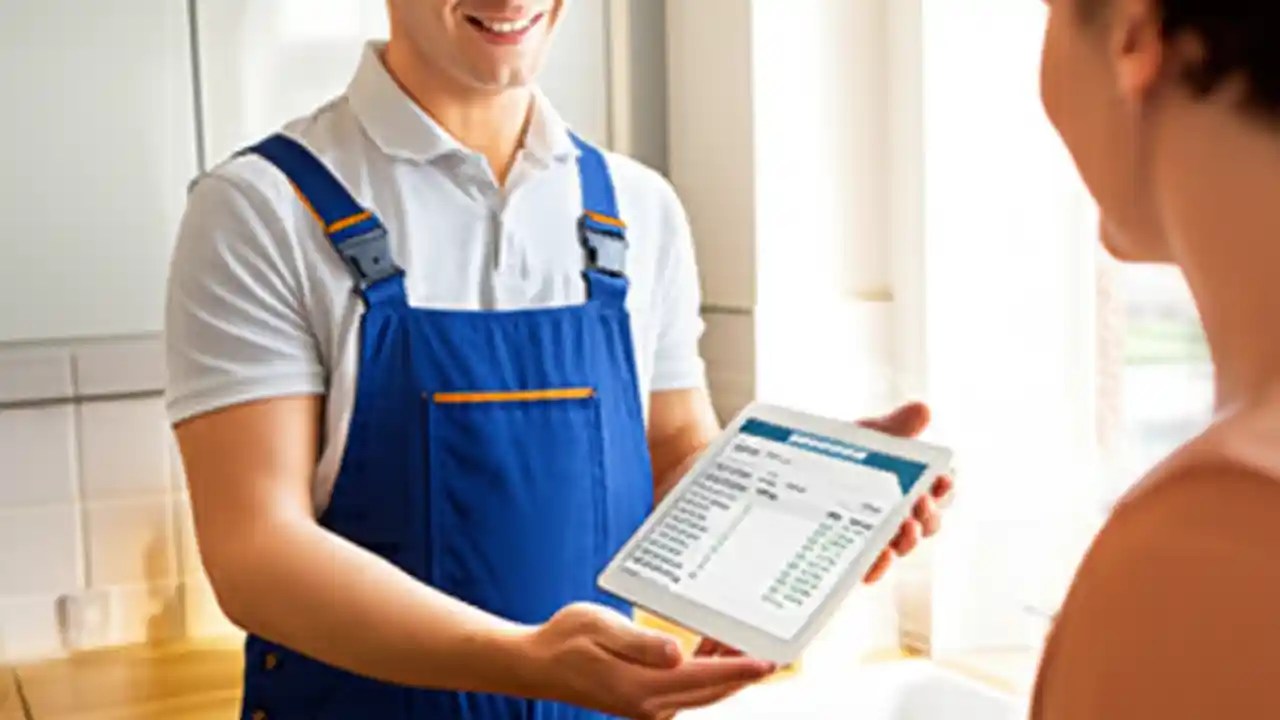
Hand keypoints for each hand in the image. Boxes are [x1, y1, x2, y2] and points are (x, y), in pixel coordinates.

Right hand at [521, 603, 774, 719]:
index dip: (739, 670)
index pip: (703, 679)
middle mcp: (648, 704)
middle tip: (773, 649)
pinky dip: (705, 672)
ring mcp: (647, 706)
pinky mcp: (643, 701)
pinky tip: (711, 647)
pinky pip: (686, 690)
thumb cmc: (564, 640)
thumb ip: (640, 641)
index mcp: (640, 687)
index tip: (768, 661)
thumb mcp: (600, 628)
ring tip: (743, 640)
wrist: (535, 665)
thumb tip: (677, 653)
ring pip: (700, 692)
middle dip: (742, 672)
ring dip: (724, 671)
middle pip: (710, 691)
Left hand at [857, 402, 953, 583]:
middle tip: (921, 503)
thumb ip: (896, 428)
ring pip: (904, 545)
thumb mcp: (867, 436)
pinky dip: (879, 565)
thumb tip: (923, 409)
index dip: (944, 487)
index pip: (939, 491)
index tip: (943, 478)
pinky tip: (880, 554)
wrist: (795, 466)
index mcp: (912, 485)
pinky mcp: (853, 558)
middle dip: (929, 514)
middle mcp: (901, 515)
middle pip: (928, 522)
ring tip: (905, 527)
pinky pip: (871, 568)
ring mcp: (878, 537)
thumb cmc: (840, 452)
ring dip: (910, 539)